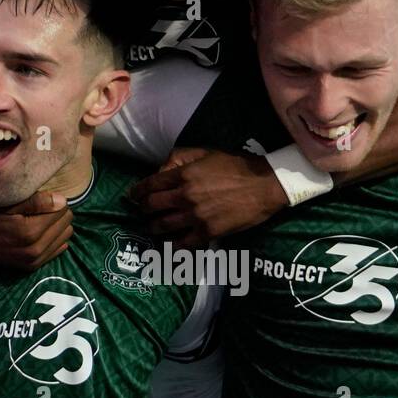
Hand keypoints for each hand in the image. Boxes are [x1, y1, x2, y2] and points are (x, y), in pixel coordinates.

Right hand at [0, 170, 73, 270]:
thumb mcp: (6, 200)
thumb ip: (36, 201)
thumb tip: (62, 201)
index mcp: (29, 231)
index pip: (62, 210)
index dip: (55, 199)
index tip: (42, 196)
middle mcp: (33, 250)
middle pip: (66, 224)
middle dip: (57, 213)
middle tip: (41, 207)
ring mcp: (32, 261)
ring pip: (64, 237)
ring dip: (56, 226)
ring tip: (39, 218)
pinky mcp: (30, 267)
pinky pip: (56, 251)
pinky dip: (52, 239)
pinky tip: (39, 232)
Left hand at [129, 147, 287, 246]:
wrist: (264, 186)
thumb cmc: (237, 166)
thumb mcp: (206, 152)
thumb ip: (181, 157)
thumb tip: (161, 169)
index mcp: (184, 174)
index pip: (151, 184)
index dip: (138, 191)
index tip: (133, 195)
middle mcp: (185, 196)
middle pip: (152, 206)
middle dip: (143, 209)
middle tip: (142, 211)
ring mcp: (195, 216)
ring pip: (163, 225)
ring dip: (153, 227)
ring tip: (152, 228)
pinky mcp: (207, 232)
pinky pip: (182, 243)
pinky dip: (172, 245)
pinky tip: (169, 244)